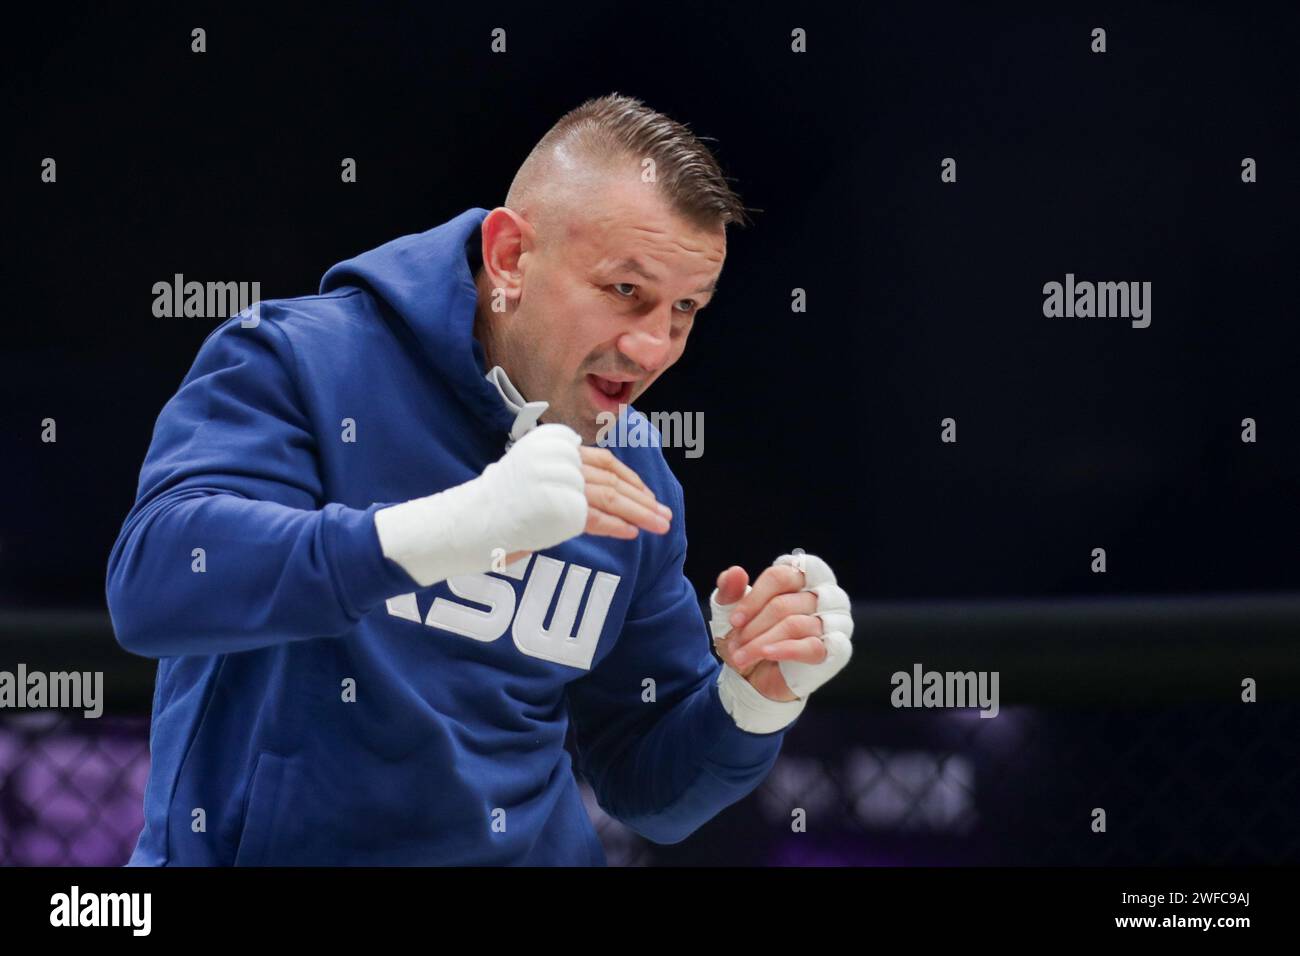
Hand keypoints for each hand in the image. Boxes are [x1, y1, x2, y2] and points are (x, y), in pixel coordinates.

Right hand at [499, 436, 670, 566]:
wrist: (471, 519)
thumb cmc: (501, 502)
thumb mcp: (541, 476)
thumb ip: (572, 476)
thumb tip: (613, 494)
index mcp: (558, 442)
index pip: (605, 461)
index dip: (631, 480)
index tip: (647, 495)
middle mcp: (561, 457)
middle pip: (613, 479)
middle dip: (642, 498)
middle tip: (663, 513)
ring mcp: (561, 480)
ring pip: (612, 498)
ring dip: (641, 513)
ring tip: (660, 525)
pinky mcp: (561, 507)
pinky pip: (598, 518)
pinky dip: (619, 525)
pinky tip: (634, 533)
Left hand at [709, 553, 853, 702]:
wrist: (754, 674)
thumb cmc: (748, 633)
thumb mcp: (729, 610)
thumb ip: (730, 589)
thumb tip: (735, 572)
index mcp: (801, 575)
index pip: (780, 576)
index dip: (753, 599)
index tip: (734, 621)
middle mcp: (824, 593)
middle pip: (783, 604)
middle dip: (753, 627)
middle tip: (734, 644)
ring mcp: (833, 621)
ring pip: (794, 625)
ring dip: (761, 642)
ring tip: (742, 656)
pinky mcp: (835, 650)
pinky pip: (812, 646)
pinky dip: (785, 650)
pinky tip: (766, 655)